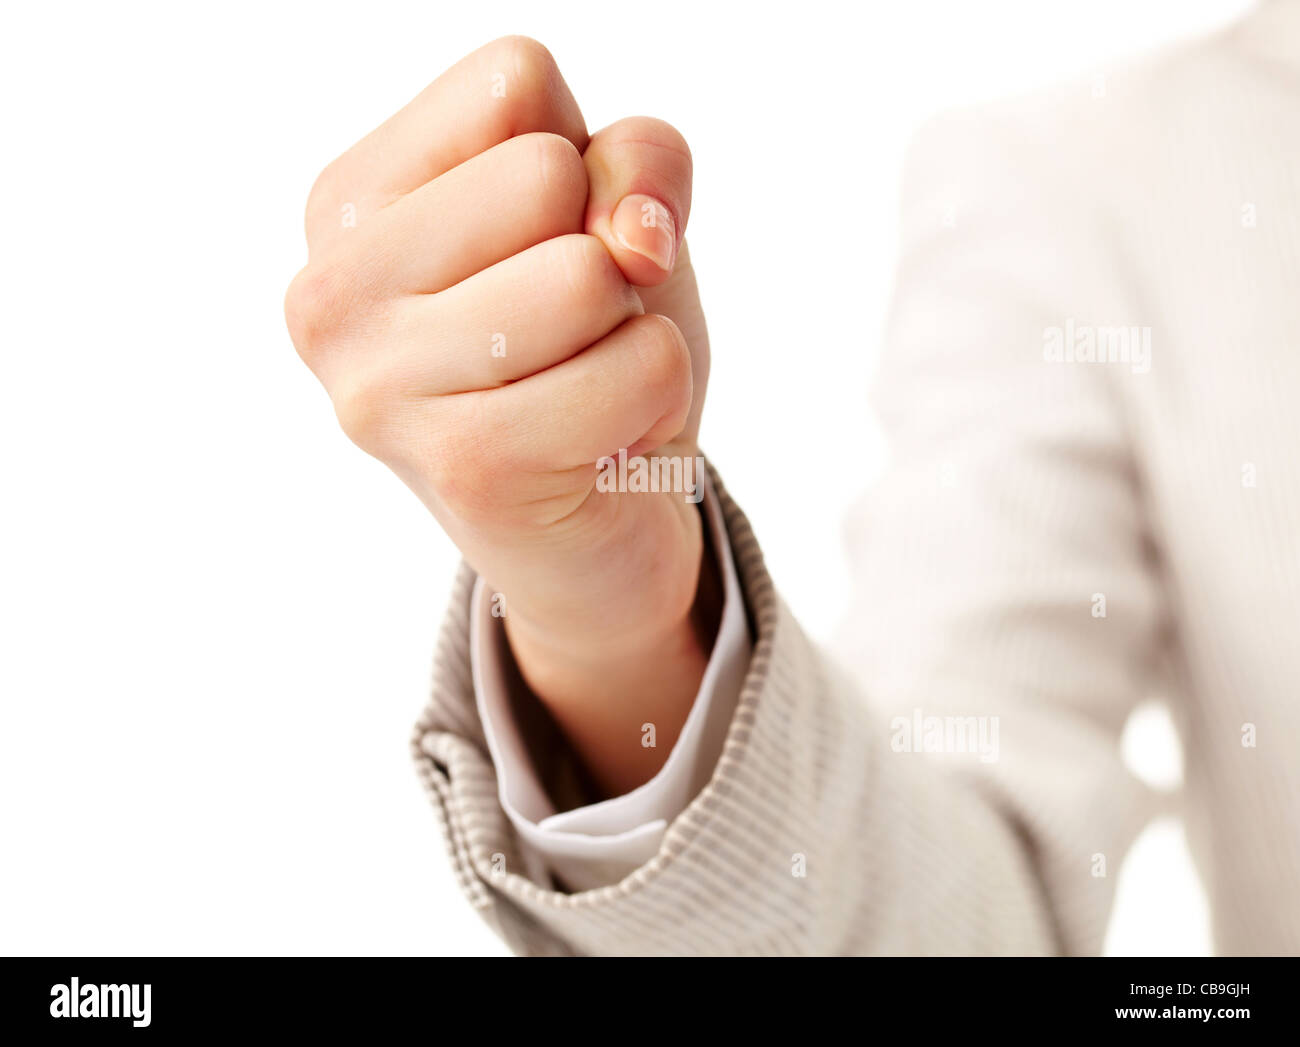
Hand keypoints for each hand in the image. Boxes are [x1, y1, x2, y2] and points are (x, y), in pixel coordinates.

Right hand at [285, 37, 716, 794]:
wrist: (587, 530)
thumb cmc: (587, 352)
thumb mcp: (615, 215)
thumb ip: (639, 160)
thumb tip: (633, 235)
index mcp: (348, 206)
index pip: (515, 81)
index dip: (579, 159)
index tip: (548, 247)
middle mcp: (331, 292)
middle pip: (546, 174)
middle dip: (602, 251)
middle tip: (568, 334)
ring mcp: (381, 387)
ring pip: (591, 275)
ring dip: (631, 331)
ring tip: (580, 386)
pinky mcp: (466, 467)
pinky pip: (641, 368)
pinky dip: (657, 400)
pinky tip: (599, 442)